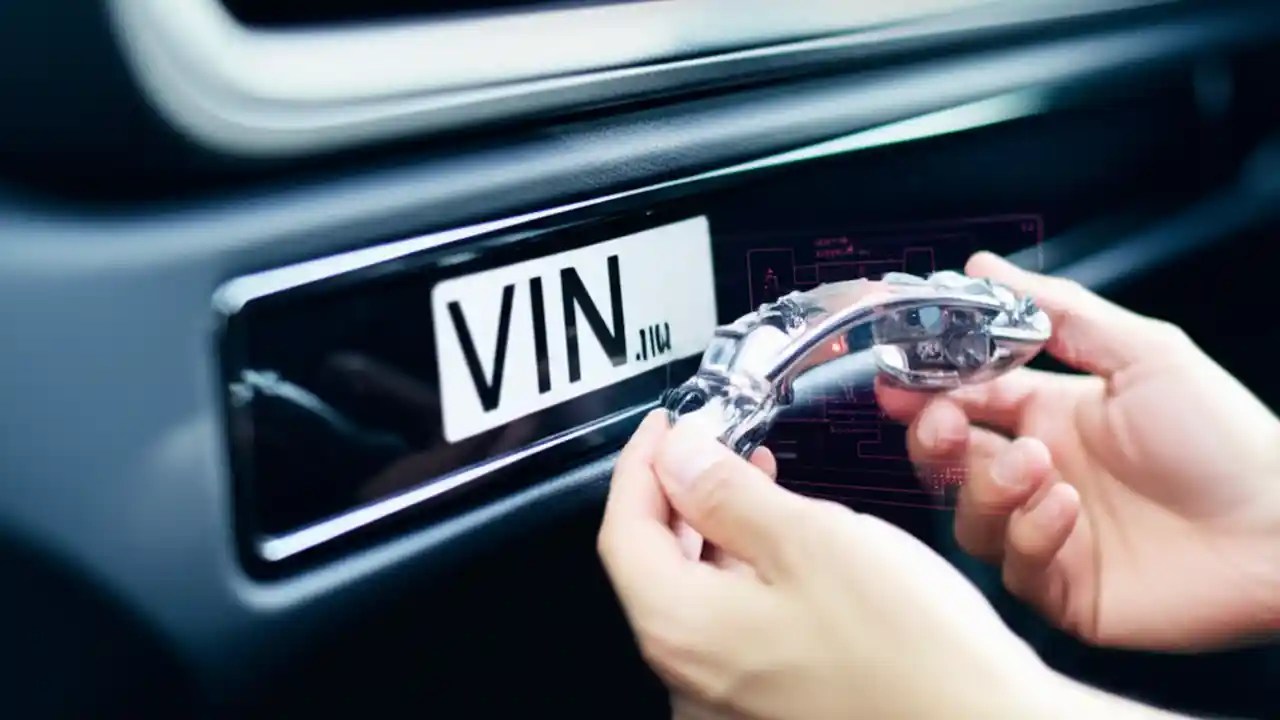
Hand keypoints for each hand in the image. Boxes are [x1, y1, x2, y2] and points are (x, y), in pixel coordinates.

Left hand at [597, 411, 1063, 718]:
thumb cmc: (911, 650)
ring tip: (751, 476)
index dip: (641, 466)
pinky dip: (743, 574)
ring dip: (713, 529)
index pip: (623, 531)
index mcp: (682, 631)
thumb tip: (675, 457)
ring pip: (694, 596)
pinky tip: (779, 543)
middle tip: (709, 441)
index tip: (668, 425)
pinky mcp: (768, 707)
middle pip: (653, 565)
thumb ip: (724, 494)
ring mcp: (726, 701)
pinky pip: (731, 628)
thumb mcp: (808, 538)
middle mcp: (690, 678)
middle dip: (678, 492)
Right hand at [877, 252, 1279, 650]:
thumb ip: (1057, 311)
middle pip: (947, 462)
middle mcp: (1038, 474)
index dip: (923, 388)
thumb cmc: (1225, 439)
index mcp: (1048, 415)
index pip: (962, 398)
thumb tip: (981, 265)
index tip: (897, 377)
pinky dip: (1031, 535)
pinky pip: (1014, 568)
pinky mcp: (1064, 589)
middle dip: (933, 440)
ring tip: (1038, 466)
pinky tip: (1070, 511)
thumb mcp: (1143, 353)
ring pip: (968, 518)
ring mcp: (1047, 534)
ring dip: (989, 487)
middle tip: (944, 424)